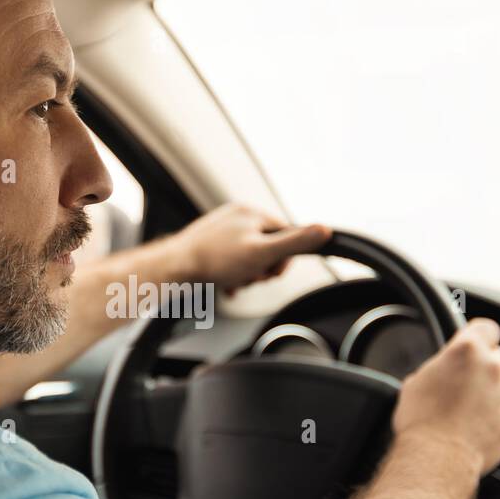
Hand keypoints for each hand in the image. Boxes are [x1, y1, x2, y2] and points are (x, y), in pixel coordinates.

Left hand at [169, 203, 330, 292]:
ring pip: (248, 256)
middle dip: (261, 267)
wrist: (173, 269)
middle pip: (266, 247)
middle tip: (249, 277)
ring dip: (246, 275)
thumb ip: (295, 242)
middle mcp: (235, 217)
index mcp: (250, 213)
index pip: (284, 235)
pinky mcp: (208, 245)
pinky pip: (230, 262)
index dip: (282, 258)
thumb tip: (325, 230)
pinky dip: (231, 276)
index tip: (270, 271)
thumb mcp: (263, 253)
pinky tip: (225, 285)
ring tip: (233, 281)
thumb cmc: (216, 261)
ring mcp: (220, 230)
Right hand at [391, 317, 499, 476]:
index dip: (481, 337)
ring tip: (475, 409)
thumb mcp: (417, 381)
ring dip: (498, 391)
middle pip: (499, 357)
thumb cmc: (421, 421)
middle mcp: (492, 366)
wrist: (436, 457)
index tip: (477, 345)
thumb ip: (441, 366)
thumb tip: (444, 370)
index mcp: (467, 350)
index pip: (487, 328)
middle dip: (486, 368)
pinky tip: (482, 426)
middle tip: (468, 386)